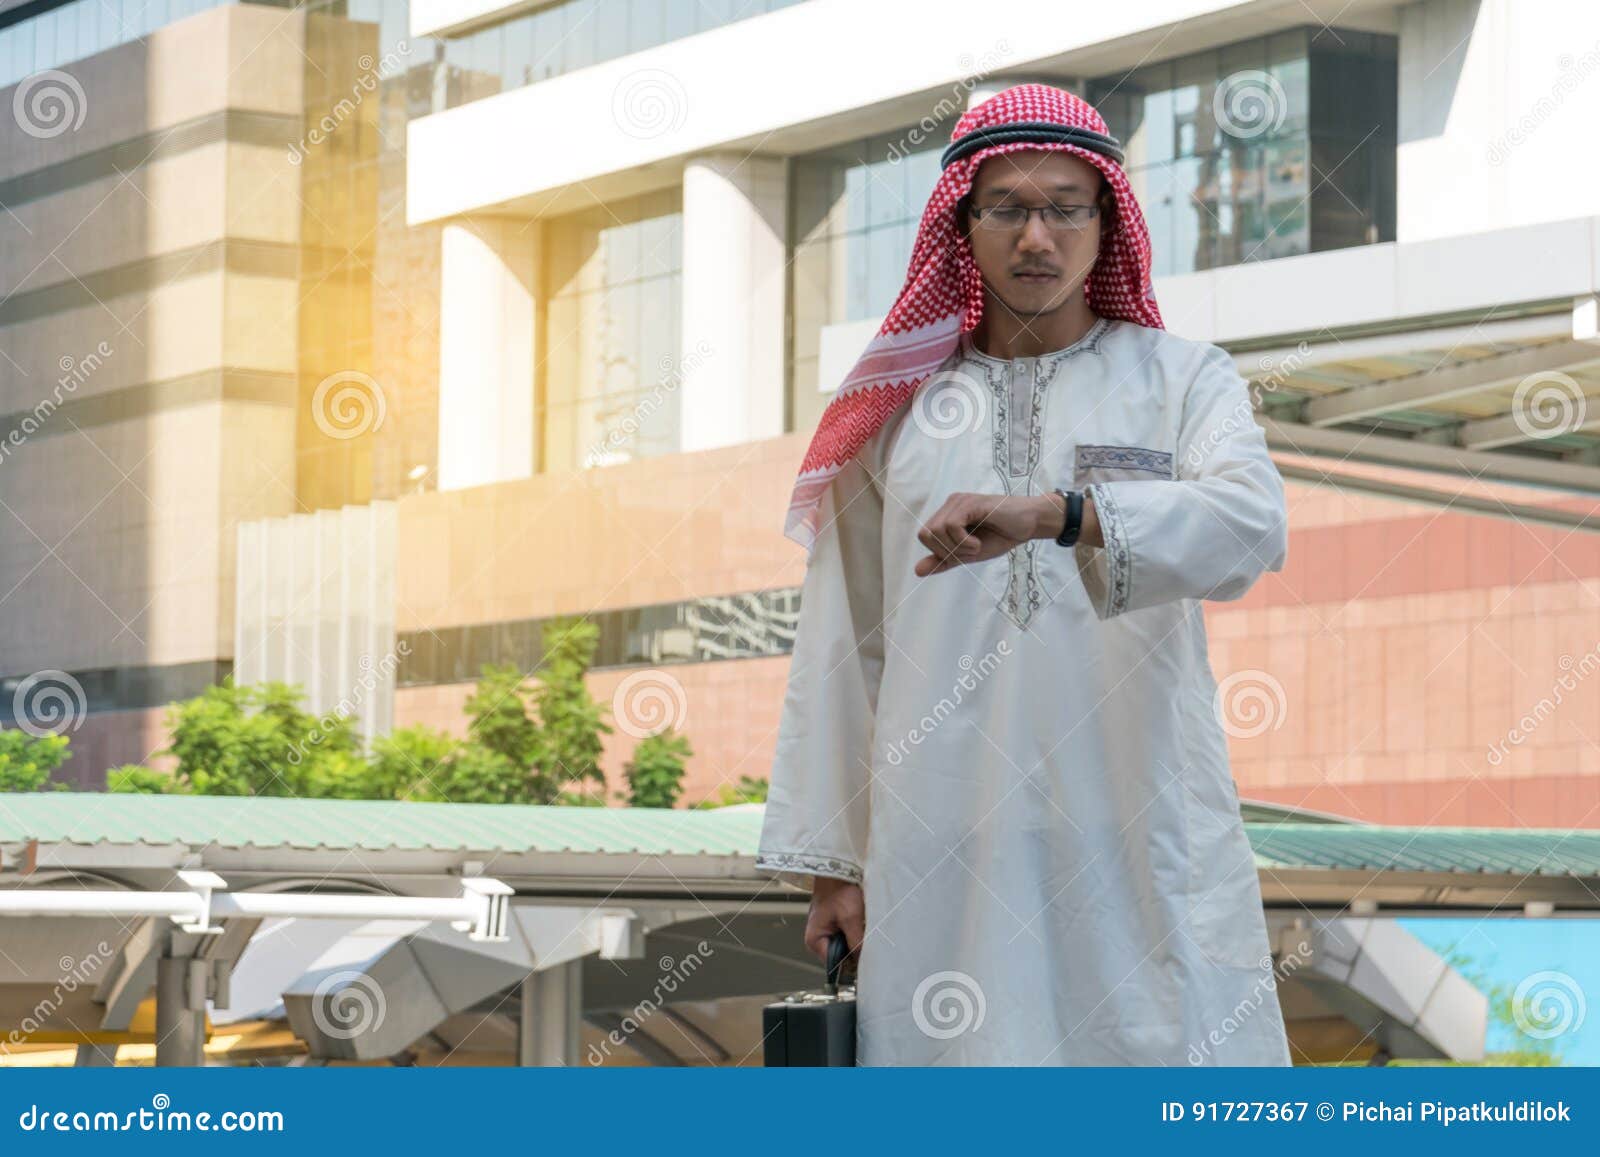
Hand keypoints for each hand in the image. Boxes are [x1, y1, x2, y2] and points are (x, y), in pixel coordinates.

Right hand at [804, 876, 863, 965]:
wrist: (839, 868)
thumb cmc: (839, 888)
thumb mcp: (851, 917)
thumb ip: (856, 942)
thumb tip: (863, 961)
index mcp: (815, 940)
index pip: (835, 965)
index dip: (851, 963)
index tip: (866, 958)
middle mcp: (818, 939)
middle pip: (841, 957)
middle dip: (855, 949)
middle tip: (865, 936)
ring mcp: (826, 931)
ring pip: (846, 946)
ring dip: (857, 939)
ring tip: (862, 925)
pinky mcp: (835, 924)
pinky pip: (848, 936)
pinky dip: (856, 931)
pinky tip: (861, 921)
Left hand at [915, 492, 1060, 576]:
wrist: (1028, 525)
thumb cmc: (1000, 536)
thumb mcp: (967, 554)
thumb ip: (943, 560)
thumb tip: (917, 571)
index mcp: (946, 515)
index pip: (924, 536)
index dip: (940, 551)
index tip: (963, 553)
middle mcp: (949, 505)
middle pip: (926, 534)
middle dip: (947, 551)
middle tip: (971, 551)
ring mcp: (959, 501)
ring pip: (937, 530)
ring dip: (958, 547)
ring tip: (977, 546)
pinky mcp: (970, 502)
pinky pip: (951, 525)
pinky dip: (963, 542)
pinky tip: (978, 543)